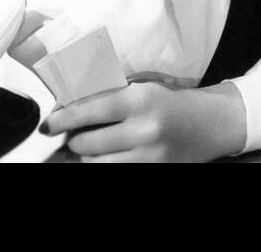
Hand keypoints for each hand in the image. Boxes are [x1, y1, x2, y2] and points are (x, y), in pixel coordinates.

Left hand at [42, 81, 246, 162]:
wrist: (212, 123)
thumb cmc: (173, 101)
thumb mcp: (144, 89)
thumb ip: (110, 96)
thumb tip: (69, 109)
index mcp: (140, 100)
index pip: (87, 111)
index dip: (61, 120)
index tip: (48, 125)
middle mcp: (143, 130)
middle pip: (86, 143)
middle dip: (74, 140)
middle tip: (74, 134)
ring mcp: (148, 156)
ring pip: (96, 163)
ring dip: (88, 155)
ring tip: (91, 146)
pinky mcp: (153, 171)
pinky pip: (114, 172)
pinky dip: (105, 164)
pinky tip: (109, 155)